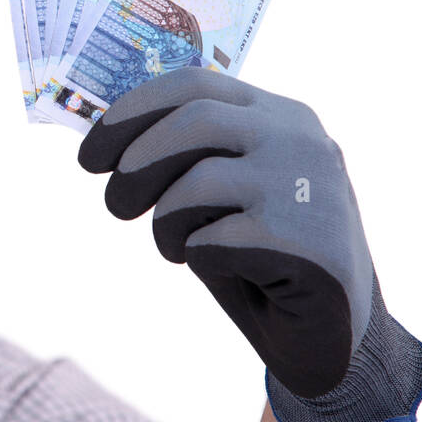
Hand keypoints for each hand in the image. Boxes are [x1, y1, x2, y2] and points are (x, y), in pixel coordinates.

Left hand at [77, 67, 421, 421]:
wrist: (333, 336)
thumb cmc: (259, 257)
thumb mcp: (219, 192)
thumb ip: (184, 156)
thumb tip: (105, 141)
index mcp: (278, 113)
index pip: (192, 84)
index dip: (128, 115)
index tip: (89, 158)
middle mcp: (301, 138)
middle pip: (192, 121)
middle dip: (134, 166)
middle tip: (116, 206)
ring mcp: (311, 187)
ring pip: (198, 183)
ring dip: (165, 223)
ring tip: (177, 246)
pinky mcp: (311, 243)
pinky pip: (215, 240)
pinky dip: (197, 257)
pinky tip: (222, 269)